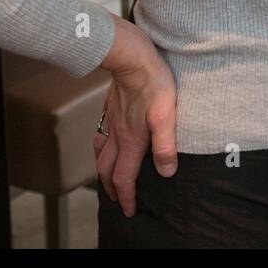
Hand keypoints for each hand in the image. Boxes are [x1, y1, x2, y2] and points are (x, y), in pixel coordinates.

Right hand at [94, 18, 177, 217]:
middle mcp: (117, 134)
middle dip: (111, 189)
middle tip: (117, 200)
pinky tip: (107, 141)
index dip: (126, 197)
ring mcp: (111, 120)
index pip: (124, 178)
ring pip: (100, 152)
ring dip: (103, 169)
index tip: (129, 210)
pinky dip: (101, 147)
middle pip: (107, 169)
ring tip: (108, 176)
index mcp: (131, 141)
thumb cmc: (153, 83)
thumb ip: (165, 146)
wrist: (131, 57)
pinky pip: (101, 134)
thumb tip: (166, 171)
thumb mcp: (166, 116)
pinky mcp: (110, 107)